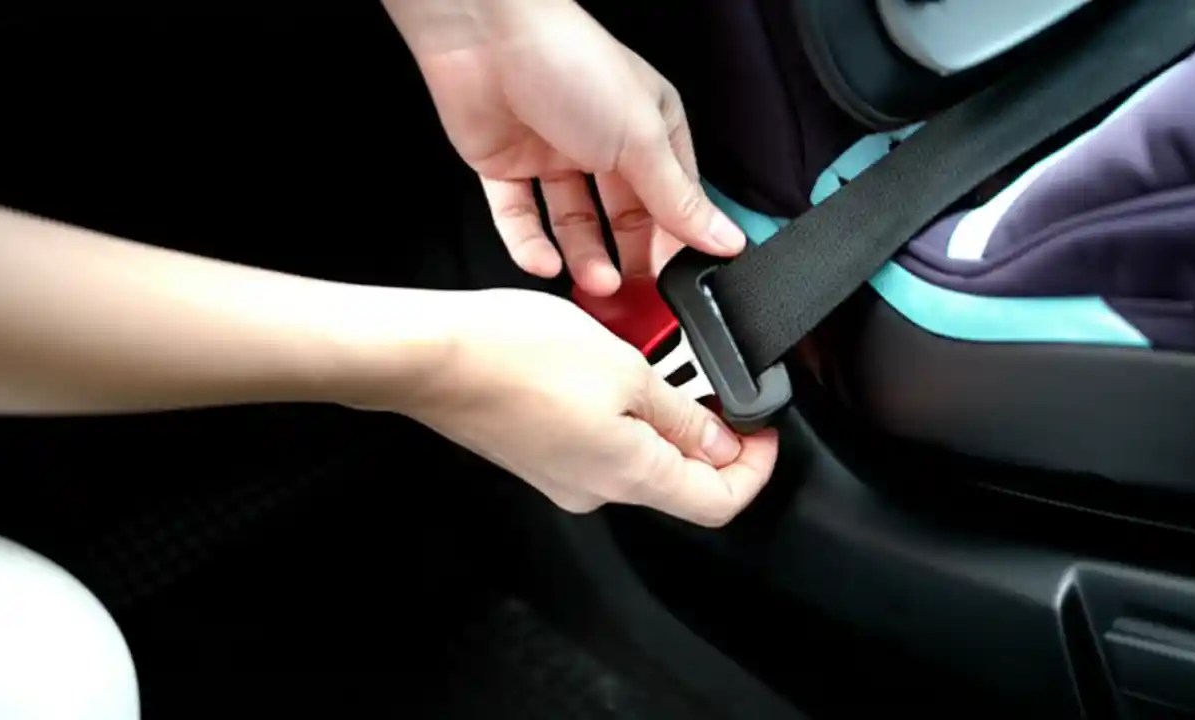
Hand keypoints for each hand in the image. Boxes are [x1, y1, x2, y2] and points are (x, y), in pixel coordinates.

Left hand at [390, 0, 747, 295]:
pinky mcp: (506, 166)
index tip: (682, 285)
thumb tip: (726, 241)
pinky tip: (544, 264)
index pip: (675, 200)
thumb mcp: (642, 141)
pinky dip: (530, 246)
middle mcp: (605, 142)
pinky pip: (521, 218)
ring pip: (574, 224)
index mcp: (651, 128)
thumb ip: (680, 201)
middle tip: (637, 301)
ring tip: (597, 286)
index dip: (680, 243)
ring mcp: (554, 154)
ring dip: (586, 259)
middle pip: (625, 218)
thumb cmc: (572, 64)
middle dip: (631, 259)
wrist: (484, 34)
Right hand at [396, 288, 778, 525]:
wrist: (430, 357)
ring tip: (653, 359)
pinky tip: (607, 367)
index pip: (720, 502)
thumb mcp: (625, 368)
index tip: (764, 430)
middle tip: (708, 376)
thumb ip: (681, 414)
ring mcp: (564, 476)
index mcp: (629, 475)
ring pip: (639, 456)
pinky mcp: (539, 455)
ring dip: (661, 415)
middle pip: (680, 480)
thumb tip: (720, 442)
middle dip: (708, 431)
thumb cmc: (513, 357)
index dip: (755, 469)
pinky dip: (621, 411)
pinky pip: (600, 442)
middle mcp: (597, 490)